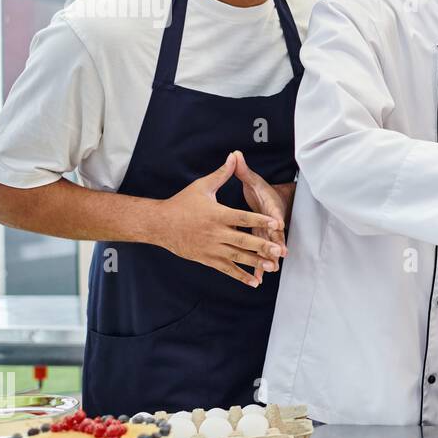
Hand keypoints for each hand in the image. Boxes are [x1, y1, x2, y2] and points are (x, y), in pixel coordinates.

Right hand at [154, 152, 284, 286]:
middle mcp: (215, 233)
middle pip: (242, 240)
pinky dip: (240, 276)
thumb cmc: (182, 203)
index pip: (242, 217)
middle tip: (278, 250)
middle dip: (262, 245)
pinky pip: (226, 269)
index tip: (276, 222)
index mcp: (217, 214)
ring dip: (255, 262)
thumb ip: (222, 174)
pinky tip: (254, 282)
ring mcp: (211, 248)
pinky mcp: (207, 259)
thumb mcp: (202, 186)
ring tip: (272, 266)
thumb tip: (234, 156)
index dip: (260, 219)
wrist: (159, 224)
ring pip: (237, 257)